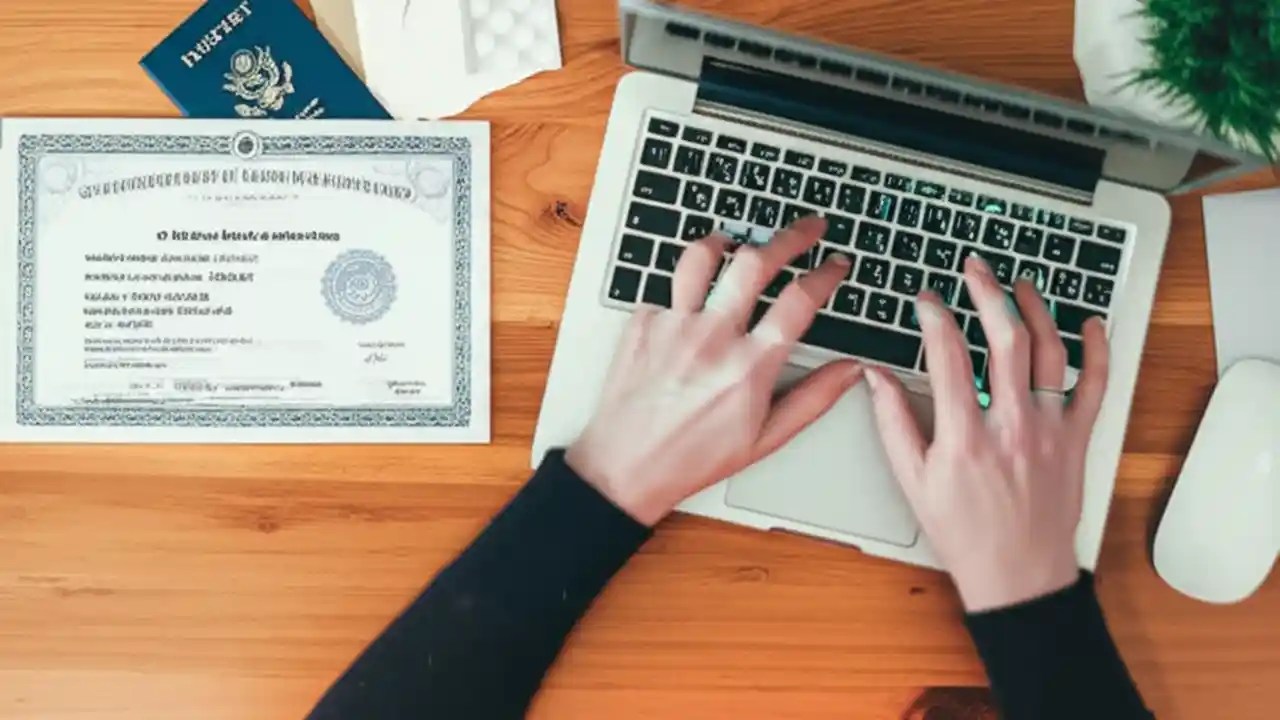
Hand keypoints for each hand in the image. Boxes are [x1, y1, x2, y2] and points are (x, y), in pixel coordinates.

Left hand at [568, 217, 863, 525]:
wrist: (625, 467)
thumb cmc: (693, 458)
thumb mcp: (765, 439)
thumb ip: (814, 399)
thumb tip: (851, 370)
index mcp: (749, 367)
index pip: (799, 301)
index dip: (826, 274)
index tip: (836, 263)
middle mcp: (712, 338)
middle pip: (757, 262)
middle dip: (791, 236)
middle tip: (807, 228)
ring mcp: (673, 325)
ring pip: (704, 257)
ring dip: (727, 241)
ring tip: (738, 242)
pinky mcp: (641, 323)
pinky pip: (668, 289)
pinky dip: (684, 289)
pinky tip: (690, 303)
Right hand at [865, 255, 1108, 611]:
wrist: (1019, 575)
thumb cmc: (964, 532)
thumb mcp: (913, 480)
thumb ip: (892, 422)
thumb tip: (874, 376)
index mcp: (964, 437)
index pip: (948, 355)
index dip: (935, 316)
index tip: (926, 299)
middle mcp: (1012, 426)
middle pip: (1005, 339)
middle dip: (987, 292)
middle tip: (975, 268)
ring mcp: (1050, 430)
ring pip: (1050, 352)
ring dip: (1035, 309)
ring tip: (1019, 285)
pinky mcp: (1077, 439)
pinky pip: (1094, 385)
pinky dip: (1096, 349)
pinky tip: (1088, 323)